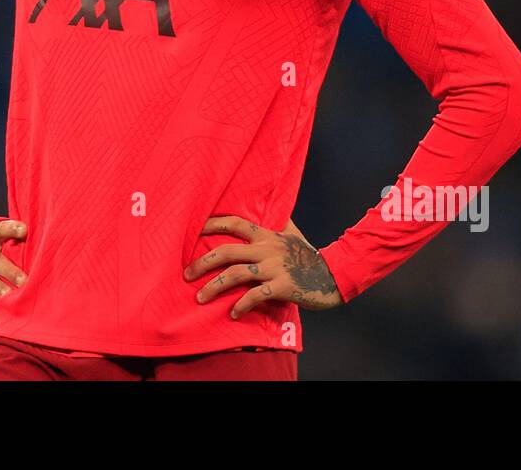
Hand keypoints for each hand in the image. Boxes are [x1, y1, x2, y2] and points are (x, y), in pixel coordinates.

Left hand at [183, 214, 341, 317]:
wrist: (334, 275)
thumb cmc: (309, 256)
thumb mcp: (293, 234)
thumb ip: (279, 222)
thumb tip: (272, 207)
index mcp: (267, 236)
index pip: (235, 223)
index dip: (212, 224)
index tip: (193, 231)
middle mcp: (267, 249)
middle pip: (227, 251)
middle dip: (203, 263)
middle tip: (186, 274)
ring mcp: (274, 268)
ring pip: (237, 274)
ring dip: (215, 287)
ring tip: (200, 298)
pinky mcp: (283, 287)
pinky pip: (256, 296)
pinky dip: (242, 305)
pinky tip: (233, 313)